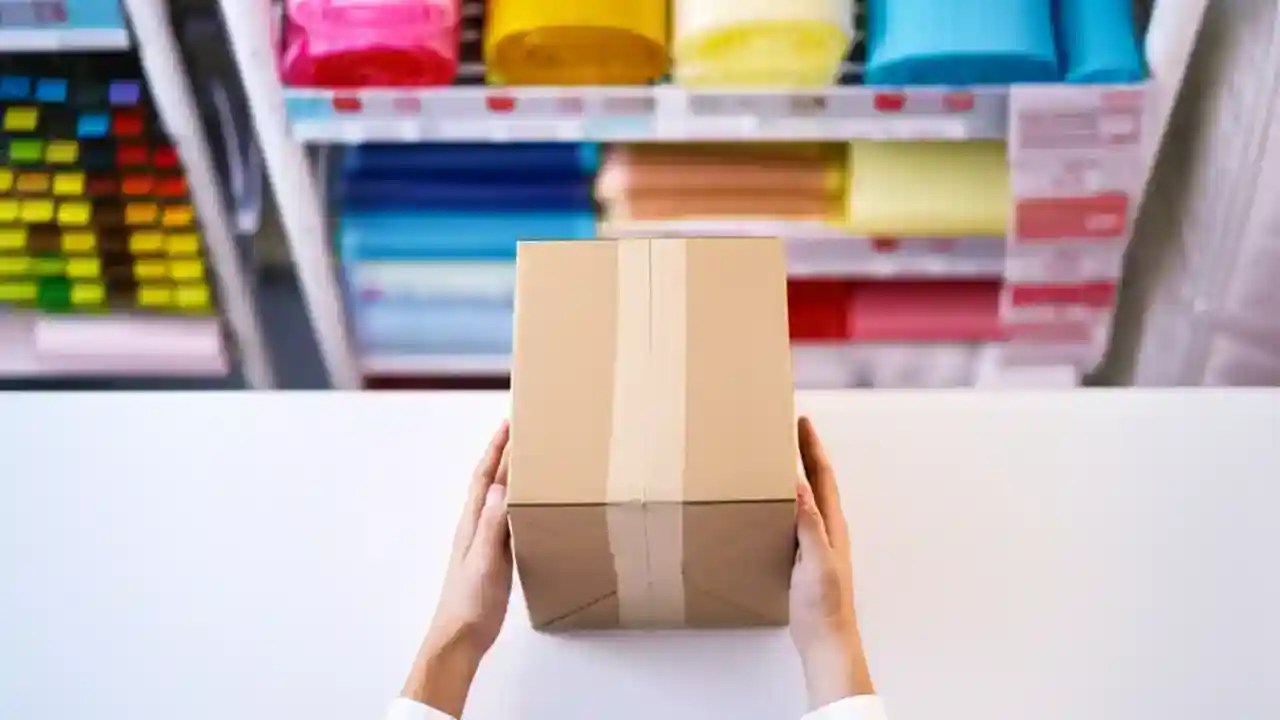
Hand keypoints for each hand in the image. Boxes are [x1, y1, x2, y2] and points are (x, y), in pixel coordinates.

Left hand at [402, 422, 513, 716]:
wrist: (460, 637)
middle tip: (524, 432)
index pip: (484, 476)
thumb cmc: (469, 600)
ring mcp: (485, 542)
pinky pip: (508, 520)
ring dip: (511, 477)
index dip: (495, 449)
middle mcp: (477, 526)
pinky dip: (519, 504)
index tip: (509, 423)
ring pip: (500, 499)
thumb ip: (492, 524)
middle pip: (491, 482)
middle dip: (504, 455)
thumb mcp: (484, 559)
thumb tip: (501, 484)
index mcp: (472, 522)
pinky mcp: (495, 557)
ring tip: (531, 460)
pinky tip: (531, 507)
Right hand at [790, 417, 875, 709]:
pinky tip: (773, 507)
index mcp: (833, 526)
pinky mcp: (806, 559)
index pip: (823, 477)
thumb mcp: (816, 561)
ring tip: (779, 459)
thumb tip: (798, 484)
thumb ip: (810, 523)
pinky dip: (787, 503)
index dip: (812, 448)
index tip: (802, 422)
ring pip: (808, 500)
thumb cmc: (824, 605)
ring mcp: (818, 545)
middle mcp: (829, 530)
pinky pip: (797, 520)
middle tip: (790, 431)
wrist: (827, 642)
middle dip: (806, 454)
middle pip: (818, 482)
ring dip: (798, 476)